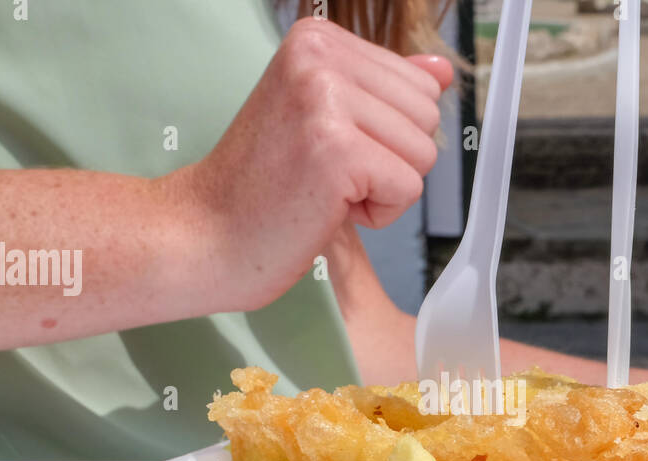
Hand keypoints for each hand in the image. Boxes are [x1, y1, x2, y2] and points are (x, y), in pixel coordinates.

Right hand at [165, 17, 453, 310]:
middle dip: (390, 160)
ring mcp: (326, 100)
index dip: (385, 133)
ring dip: (382, 188)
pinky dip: (377, 214)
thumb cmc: (262, 186)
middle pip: (426, 116)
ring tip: (325, 190)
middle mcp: (319, 57)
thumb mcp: (326, 120)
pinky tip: (327, 208)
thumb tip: (441, 70)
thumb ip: (385, 89)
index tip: (327, 147)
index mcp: (316, 40)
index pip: (418, 85)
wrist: (205, 234)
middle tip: (325, 174)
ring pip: (423, 153)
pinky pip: (408, 188)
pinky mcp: (337, 150)